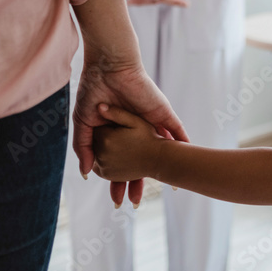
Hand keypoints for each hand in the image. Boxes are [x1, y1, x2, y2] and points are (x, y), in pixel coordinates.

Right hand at [73, 59, 187, 206]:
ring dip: (164, 168)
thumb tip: (86, 173)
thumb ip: (85, 147)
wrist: (109, 68)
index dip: (117, 181)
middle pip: (140, 162)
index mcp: (117, 132)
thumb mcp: (84, 123)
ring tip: (167, 187)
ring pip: (161, 150)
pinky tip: (187, 159)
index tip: (117, 200)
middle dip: (137, 182)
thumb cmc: (94, 91)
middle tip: (136, 202)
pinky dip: (183, 145)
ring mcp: (151, 122)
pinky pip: (177, 132)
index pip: (119, 163)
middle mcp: (136, 129)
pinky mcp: (162, 113)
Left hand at [93, 104, 166, 181]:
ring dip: (103, 148)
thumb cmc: (149, 137)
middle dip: (104, 137)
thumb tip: (99, 106)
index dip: (108, 126)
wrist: (158, 159)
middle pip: (95, 140)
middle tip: (122, 136)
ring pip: (95, 151)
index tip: (120, 127)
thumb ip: (116, 112)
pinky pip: (98, 164)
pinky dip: (103, 159)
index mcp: (106, 138)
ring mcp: (103, 166)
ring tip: (121, 145)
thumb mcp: (135, 120)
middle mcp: (101, 154)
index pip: (98, 127)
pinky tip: (116, 154)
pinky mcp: (106, 174)